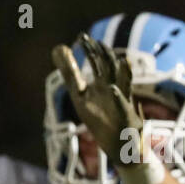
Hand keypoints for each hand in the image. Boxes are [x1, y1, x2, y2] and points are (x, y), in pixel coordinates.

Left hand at [51, 33, 143, 165]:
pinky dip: (118, 99)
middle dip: (102, 56)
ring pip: (122, 83)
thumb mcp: (80, 94)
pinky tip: (113, 90)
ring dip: (118, 71)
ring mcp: (121, 102)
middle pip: (109, 68)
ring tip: (116, 58)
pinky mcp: (126, 118)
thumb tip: (58, 48)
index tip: (82, 37)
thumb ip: (70, 73)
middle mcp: (113, 89)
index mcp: (102, 84)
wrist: (119, 146)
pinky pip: (122, 107)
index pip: (98, 63)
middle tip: (93, 42)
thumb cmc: (100, 118)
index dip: (90, 51)